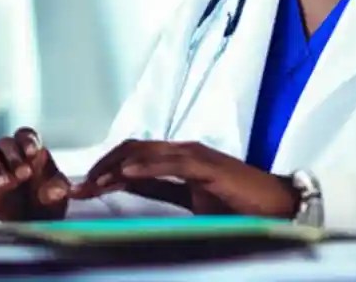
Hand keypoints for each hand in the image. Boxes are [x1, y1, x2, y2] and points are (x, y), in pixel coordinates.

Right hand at [0, 127, 69, 221]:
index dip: (26, 140)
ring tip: (5, 184)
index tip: (32, 153)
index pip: (24, 134)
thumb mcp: (60, 196)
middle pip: (3, 143)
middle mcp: (10, 156)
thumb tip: (53, 191)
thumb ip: (59, 189)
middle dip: (12, 156)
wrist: (35, 224)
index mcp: (31, 151)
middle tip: (23, 174)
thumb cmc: (49, 204)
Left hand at [69, 140, 298, 217]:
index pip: (132, 156)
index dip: (105, 169)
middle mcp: (182, 151)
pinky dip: (147, 168)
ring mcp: (195, 156)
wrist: (276, 205)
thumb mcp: (189, 199)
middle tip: (79, 187)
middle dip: (102, 166)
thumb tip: (127, 186)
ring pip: (146, 153)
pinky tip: (127, 176)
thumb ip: (160, 189)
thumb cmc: (237, 203)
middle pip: (132, 149)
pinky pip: (172, 164)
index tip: (81, 188)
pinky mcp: (208, 167)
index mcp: (177, 158)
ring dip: (116, 167)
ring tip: (94, 182)